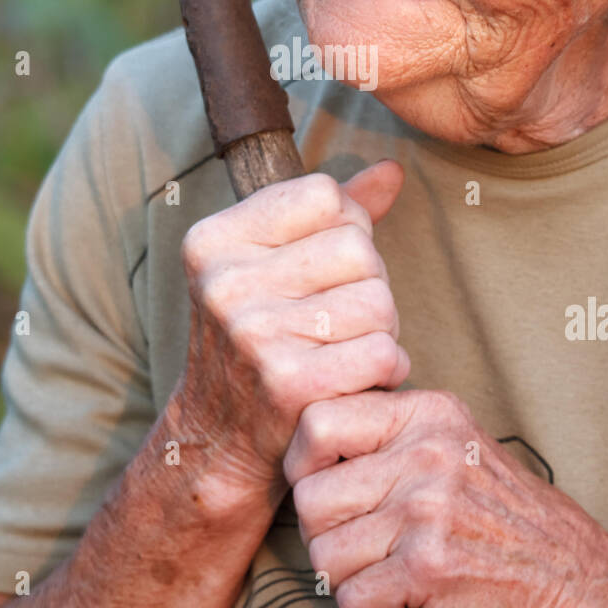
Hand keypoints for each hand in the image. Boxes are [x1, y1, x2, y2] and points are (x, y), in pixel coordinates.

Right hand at [176, 162, 409, 500]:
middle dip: (368, 282)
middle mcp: (225, 281)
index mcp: (215, 239)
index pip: (326, 196)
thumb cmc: (258, 338)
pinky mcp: (289, 383)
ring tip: (346, 348)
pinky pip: (384, 352)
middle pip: (358, 247)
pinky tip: (357, 379)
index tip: (321, 270)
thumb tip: (393, 169)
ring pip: (380, 300)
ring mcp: (253, 333)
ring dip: (381, 329)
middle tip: (340, 318)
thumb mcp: (272, 264)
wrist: (219, 439)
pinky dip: (387, 368)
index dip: (345, 230)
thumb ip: (333, 212)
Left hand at [286, 388, 607, 607]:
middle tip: (354, 551)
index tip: (320, 489)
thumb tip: (309, 439)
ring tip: (375, 583)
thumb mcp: (455, 444)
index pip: (318, 420)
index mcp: (428, 412)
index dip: (303, 463)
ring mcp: (428, 508)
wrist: (572, 584)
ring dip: (341, 583)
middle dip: (322, 535)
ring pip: (324, 553)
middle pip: (311, 497)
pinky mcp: (429, 566)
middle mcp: (427, 452)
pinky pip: (352, 599)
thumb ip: (392, 433)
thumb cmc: (503, 519)